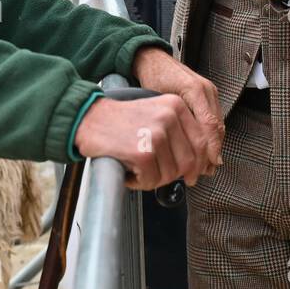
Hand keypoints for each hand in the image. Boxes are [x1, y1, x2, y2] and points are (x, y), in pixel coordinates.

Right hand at [73, 94, 212, 189]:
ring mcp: (156, 134)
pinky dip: (139, 182)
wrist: (87, 118)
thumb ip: (178, 132)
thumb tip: (199, 163)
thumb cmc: (118, 120)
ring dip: (154, 179)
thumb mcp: (155, 114)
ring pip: (171, 174)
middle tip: (158, 174)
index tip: (193, 173)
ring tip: (138, 169)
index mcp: (176, 106)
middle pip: (190, 162)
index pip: (202, 142)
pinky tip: (129, 172)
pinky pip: (151, 180)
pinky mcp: (142, 152)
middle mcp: (169, 117)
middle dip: (174, 175)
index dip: (199, 164)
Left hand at [131, 46, 224, 165]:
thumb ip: (169, 120)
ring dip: (213, 147)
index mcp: (195, 90)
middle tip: (203, 171)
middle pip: (216, 128)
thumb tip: (175, 148)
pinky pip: (214, 120)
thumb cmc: (153, 76)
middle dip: (212, 152)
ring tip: (206, 166)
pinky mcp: (209, 96)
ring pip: (218, 126)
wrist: (154, 60)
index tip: (206, 165)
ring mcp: (210, 92)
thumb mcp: (158, 99)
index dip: (209, 148)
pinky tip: (205, 151)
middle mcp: (207, 90)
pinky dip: (211, 137)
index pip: (209, 125)